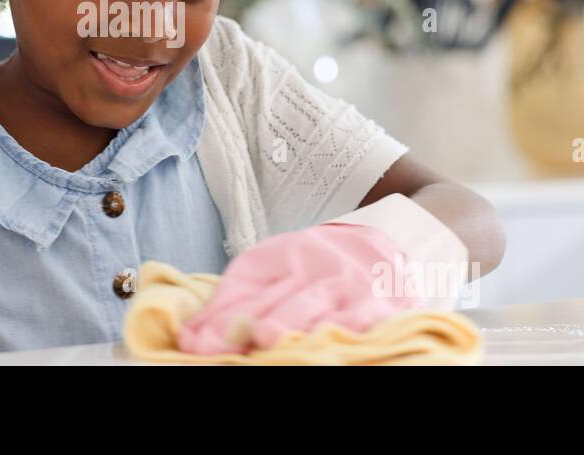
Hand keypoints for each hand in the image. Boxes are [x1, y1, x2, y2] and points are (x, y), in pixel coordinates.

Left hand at [176, 223, 419, 354]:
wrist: (393, 239)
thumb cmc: (320, 265)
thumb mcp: (277, 269)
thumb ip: (234, 303)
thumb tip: (190, 337)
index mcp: (281, 256)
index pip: (244, 287)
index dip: (219, 315)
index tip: (194, 342)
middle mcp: (311, 267)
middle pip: (274, 298)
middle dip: (245, 323)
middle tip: (219, 343)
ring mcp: (345, 285)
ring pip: (312, 306)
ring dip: (288, 323)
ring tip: (264, 338)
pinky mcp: (379, 303)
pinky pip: (359, 318)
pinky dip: (342, 330)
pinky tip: (324, 342)